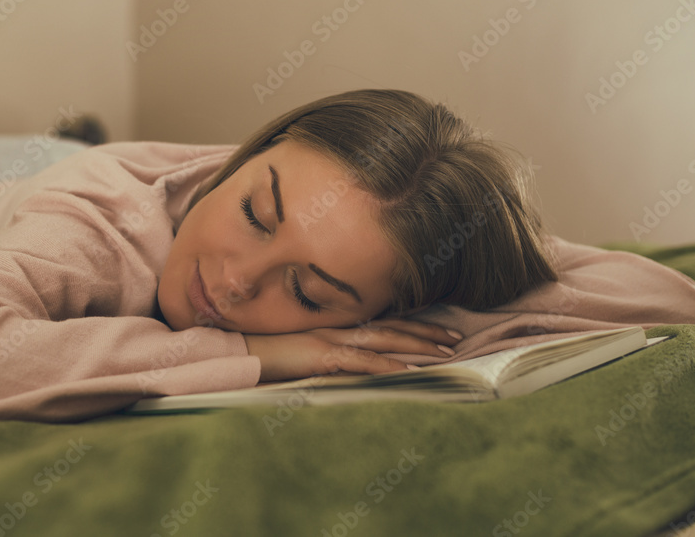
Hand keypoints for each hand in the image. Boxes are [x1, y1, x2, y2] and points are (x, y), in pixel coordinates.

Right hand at [242, 319, 461, 381]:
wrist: (238, 352)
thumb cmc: (264, 352)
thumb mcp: (301, 350)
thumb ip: (324, 353)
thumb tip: (346, 364)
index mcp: (334, 328)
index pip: (381, 323)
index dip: (412, 325)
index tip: (440, 330)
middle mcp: (337, 330)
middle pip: (391, 328)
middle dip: (426, 333)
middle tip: (457, 338)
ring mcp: (330, 341)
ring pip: (383, 340)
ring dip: (416, 346)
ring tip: (445, 353)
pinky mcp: (322, 356)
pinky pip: (361, 362)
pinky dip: (387, 365)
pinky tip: (408, 370)